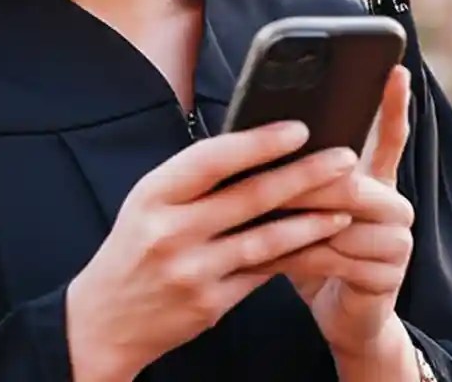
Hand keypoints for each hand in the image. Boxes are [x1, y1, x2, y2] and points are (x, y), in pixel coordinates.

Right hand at [66, 121, 358, 380]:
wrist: (105, 321)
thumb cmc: (133, 251)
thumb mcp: (146, 204)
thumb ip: (192, 181)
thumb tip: (254, 148)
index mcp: (153, 196)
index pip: (212, 159)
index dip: (259, 142)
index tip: (298, 129)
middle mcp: (170, 232)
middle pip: (249, 196)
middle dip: (304, 175)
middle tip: (343, 158)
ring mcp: (192, 271)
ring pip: (266, 240)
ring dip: (312, 221)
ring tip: (346, 205)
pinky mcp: (210, 304)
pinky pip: (263, 274)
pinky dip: (294, 257)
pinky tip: (319, 244)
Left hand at [268, 66, 417, 365]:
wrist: (340, 315)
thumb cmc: (312, 252)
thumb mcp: (303, 209)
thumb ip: (299, 175)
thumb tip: (261, 134)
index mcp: (377, 182)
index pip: (390, 136)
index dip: (393, 104)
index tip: (395, 68)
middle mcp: (396, 204)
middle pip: (349, 183)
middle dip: (300, 185)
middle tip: (260, 182)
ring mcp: (398, 240)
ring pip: (337, 221)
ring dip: (289, 225)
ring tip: (250, 224)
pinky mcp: (389, 274)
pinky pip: (333, 258)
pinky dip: (294, 258)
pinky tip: (265, 259)